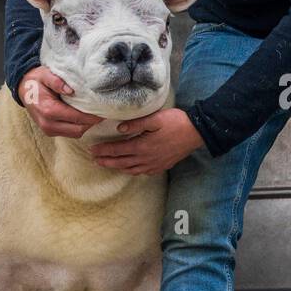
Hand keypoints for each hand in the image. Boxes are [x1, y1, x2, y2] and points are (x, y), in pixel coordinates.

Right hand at [18, 66, 103, 137]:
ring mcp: (48, 130)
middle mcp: (48, 124)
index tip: (103, 110)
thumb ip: (56, 81)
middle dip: (91, 122)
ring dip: (86, 125)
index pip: (76, 118)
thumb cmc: (36, 80)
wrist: (23, 89)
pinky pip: (70, 133)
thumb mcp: (45, 74)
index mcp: (48, 110)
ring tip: (95, 113)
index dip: (92, 116)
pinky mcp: (50, 132)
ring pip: (76, 133)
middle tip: (102, 112)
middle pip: (78, 129)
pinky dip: (79, 126)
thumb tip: (71, 90)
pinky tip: (84, 116)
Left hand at [88, 107, 204, 174]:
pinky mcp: (162, 166)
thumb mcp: (155, 118)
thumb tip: (119, 129)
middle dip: (106, 161)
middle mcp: (146, 158)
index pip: (117, 149)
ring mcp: (155, 164)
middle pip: (121, 162)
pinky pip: (144, 172)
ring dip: (118, 167)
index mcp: (142, 145)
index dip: (104, 150)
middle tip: (95, 160)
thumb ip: (136, 124)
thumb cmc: (176, 122)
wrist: (197, 133)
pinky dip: (133, 172)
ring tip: (108, 165)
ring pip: (131, 169)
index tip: (93, 150)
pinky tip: (131, 169)